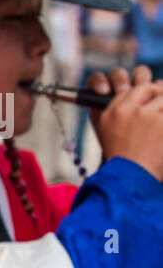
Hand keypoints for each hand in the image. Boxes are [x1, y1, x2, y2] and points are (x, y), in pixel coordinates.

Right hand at [87, 65, 162, 180]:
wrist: (130, 181)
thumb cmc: (125, 164)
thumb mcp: (112, 136)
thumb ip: (123, 114)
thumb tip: (147, 86)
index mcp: (109, 114)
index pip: (128, 90)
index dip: (143, 92)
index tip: (153, 96)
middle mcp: (124, 111)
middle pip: (145, 87)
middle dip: (158, 91)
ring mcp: (144, 114)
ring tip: (161, 122)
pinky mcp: (161, 121)